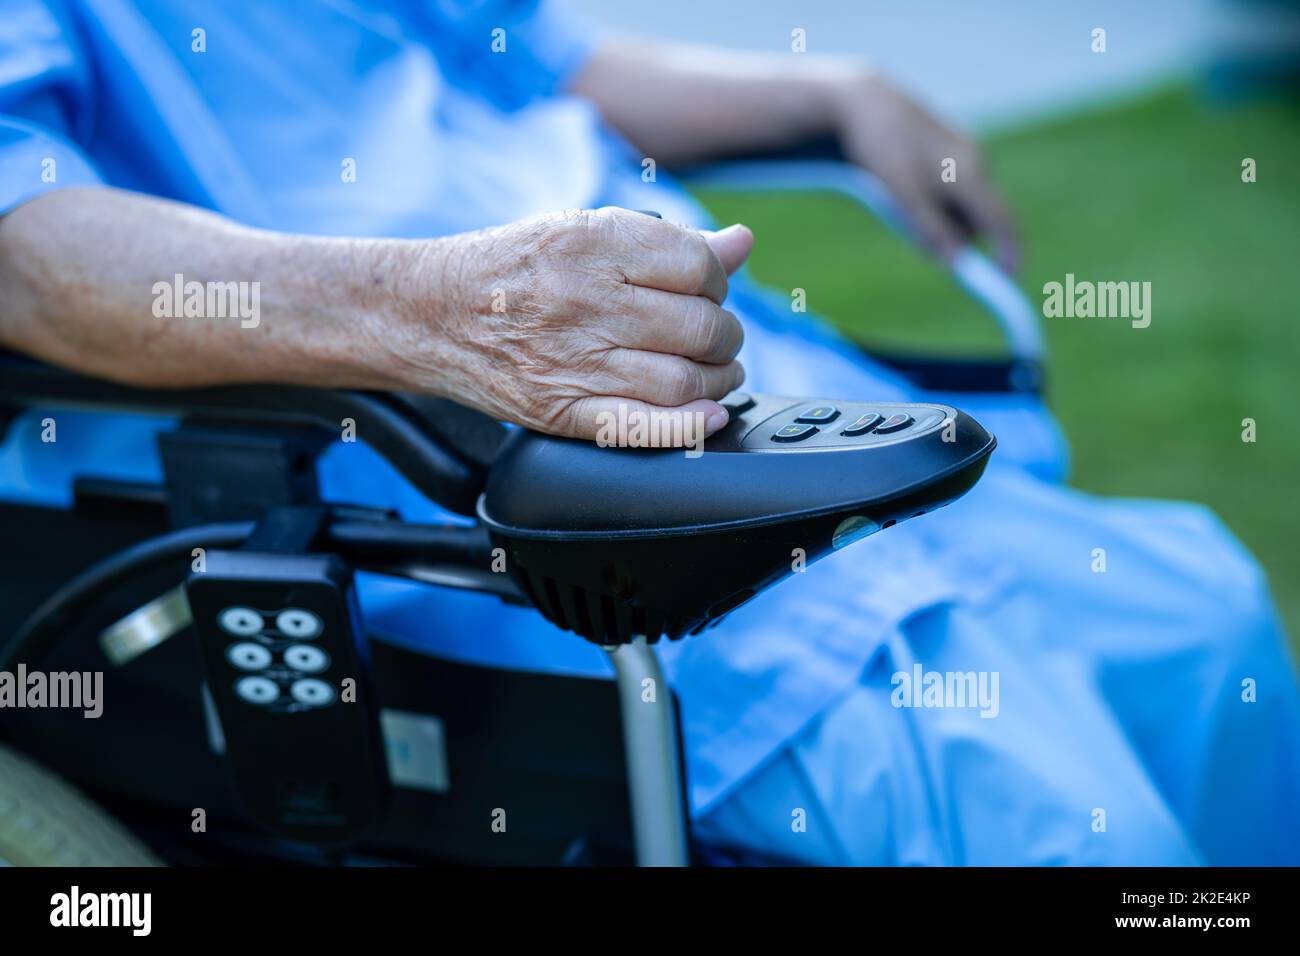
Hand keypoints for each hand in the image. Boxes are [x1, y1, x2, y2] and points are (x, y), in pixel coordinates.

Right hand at [390, 207, 752, 442]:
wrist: (432, 313)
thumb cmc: (514, 268)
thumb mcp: (584, 231)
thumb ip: (667, 242)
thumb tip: (742, 244)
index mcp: (591, 243)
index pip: (698, 267)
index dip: (716, 283)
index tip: (706, 292)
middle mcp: (583, 300)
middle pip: (700, 327)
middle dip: (724, 335)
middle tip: (715, 337)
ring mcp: (572, 360)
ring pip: (685, 382)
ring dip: (719, 381)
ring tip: (715, 373)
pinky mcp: (560, 410)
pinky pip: (643, 427)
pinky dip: (689, 426)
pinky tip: (707, 414)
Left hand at [830, 70, 1018, 271]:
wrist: (865, 101)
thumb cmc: (881, 149)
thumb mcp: (902, 196)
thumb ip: (930, 230)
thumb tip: (955, 261)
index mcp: (969, 173)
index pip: (1002, 220)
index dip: (1010, 250)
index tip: (1010, 276)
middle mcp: (976, 159)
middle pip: (979, 216)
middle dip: (957, 236)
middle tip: (917, 239)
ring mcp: (965, 149)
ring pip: (963, 202)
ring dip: (942, 217)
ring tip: (900, 201)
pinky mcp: (951, 144)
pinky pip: (952, 184)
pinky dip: (935, 198)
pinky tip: (904, 182)